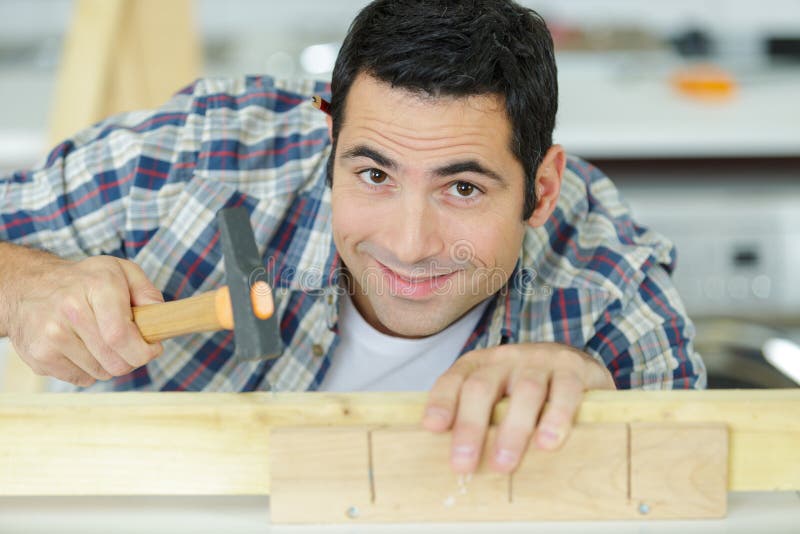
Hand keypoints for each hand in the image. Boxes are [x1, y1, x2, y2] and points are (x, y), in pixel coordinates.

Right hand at [6, 255, 164, 386]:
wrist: (29, 287)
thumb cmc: (85, 281)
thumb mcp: (120, 271)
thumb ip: (147, 291)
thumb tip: (159, 316)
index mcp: (97, 286)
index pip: (121, 336)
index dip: (144, 351)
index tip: (152, 348)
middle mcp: (70, 310)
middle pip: (115, 361)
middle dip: (131, 359)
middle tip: (129, 345)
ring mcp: (50, 336)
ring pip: (101, 372)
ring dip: (109, 363)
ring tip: (100, 340)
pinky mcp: (39, 356)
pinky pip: (81, 379)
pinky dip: (88, 369)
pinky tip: (81, 347)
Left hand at [422, 342, 615, 472]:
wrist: (576, 362)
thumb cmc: (526, 390)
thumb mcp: (498, 397)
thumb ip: (479, 419)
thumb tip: (457, 463)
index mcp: (480, 365)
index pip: (454, 380)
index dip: (442, 402)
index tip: (432, 427)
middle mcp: (506, 358)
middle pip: (482, 387)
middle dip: (470, 426)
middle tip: (464, 462)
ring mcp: (540, 360)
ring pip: (525, 391)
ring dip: (513, 430)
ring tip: (504, 463)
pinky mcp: (573, 368)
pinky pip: (565, 391)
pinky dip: (556, 418)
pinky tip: (548, 442)